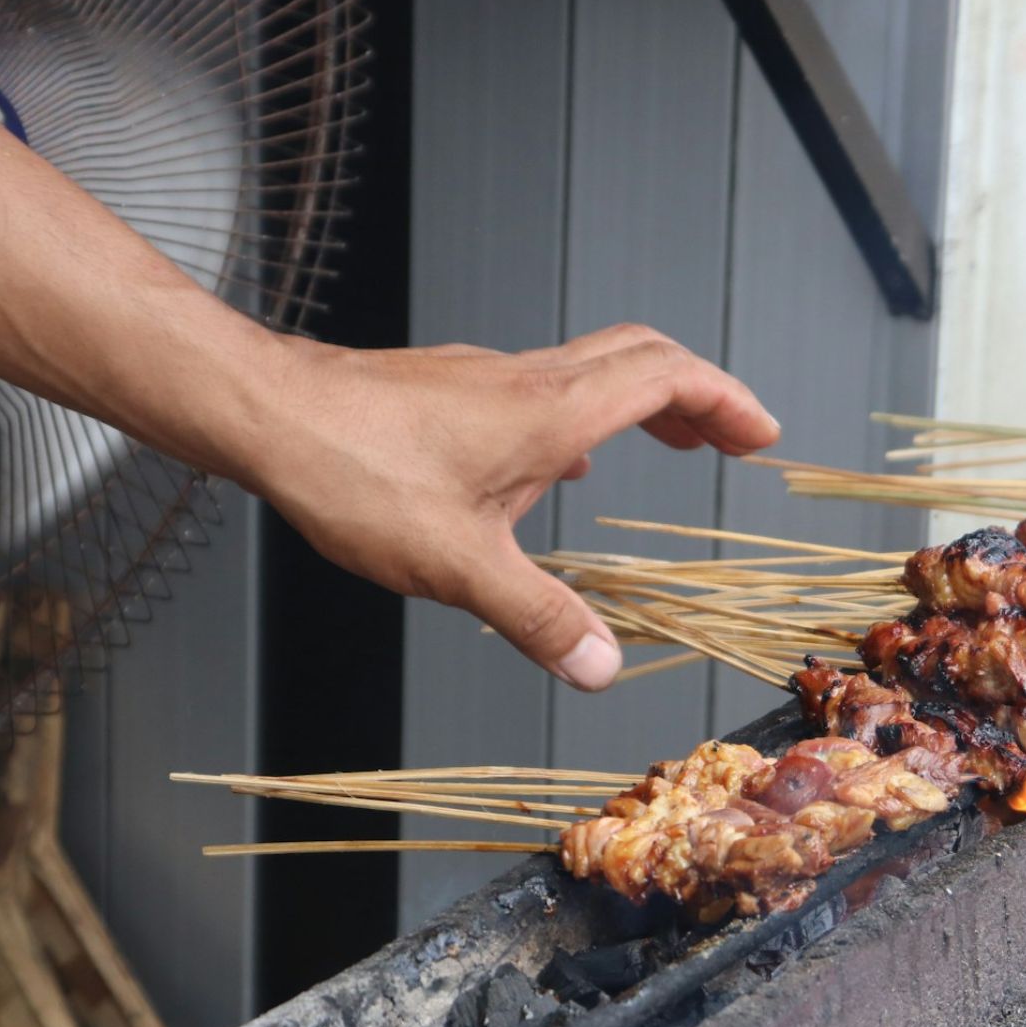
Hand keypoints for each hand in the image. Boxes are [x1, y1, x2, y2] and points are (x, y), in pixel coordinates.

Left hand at [241, 324, 779, 690]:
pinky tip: (556, 466)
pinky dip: (581, 416)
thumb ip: (538, 618)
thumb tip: (601, 668)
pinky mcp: (448, 389)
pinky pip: (541, 388)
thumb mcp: (458, 565)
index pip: (669, 379)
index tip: (760, 433)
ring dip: (643, 403)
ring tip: (670, 446)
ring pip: (590, 369)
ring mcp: (486, 378)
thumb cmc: (353, 473)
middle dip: (700, 396)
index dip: (726, 401)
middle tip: (732, 438)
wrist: (264, 413)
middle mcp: (528, 382)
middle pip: (642, 359)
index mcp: (551, 413)